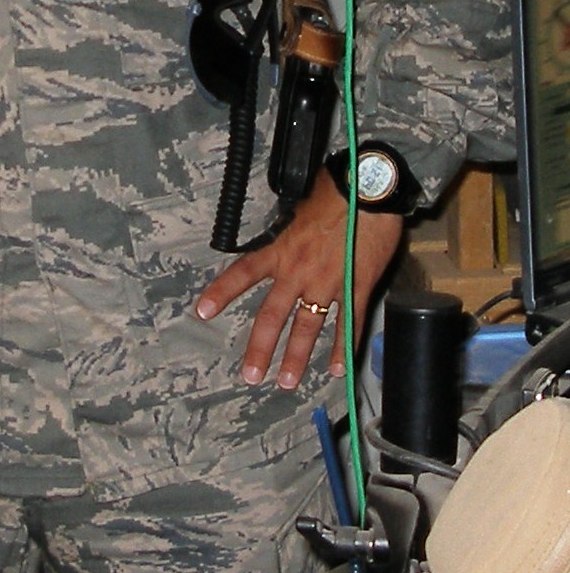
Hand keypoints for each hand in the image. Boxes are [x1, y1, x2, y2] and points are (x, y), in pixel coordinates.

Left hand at [195, 178, 404, 388]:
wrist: (371, 190)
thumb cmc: (337, 193)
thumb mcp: (301, 210)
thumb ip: (290, 232)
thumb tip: (287, 233)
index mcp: (281, 251)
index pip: (243, 274)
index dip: (221, 293)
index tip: (201, 312)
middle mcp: (298, 272)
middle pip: (272, 316)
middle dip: (260, 349)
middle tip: (250, 376)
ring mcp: (328, 283)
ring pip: (307, 327)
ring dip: (297, 357)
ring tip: (287, 382)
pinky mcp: (357, 287)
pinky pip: (349, 324)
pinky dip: (344, 348)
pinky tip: (339, 369)